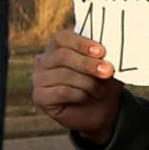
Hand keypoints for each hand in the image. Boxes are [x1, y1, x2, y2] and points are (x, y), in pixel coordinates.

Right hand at [31, 29, 123, 144]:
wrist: (102, 111)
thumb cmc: (103, 83)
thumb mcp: (107, 67)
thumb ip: (103, 56)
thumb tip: (109, 48)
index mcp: (58, 47)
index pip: (62, 38)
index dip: (81, 43)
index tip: (101, 51)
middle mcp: (44, 60)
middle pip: (63, 56)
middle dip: (88, 64)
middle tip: (108, 71)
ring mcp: (39, 78)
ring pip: (64, 75)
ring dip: (89, 83)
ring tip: (101, 90)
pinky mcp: (40, 97)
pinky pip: (62, 91)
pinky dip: (81, 94)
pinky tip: (89, 96)